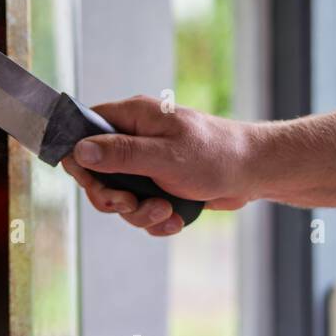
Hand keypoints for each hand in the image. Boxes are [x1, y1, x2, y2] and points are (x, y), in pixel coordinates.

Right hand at [61, 96, 254, 236]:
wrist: (255, 173)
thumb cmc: (216, 155)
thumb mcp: (164, 156)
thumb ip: (121, 154)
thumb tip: (80, 150)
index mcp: (133, 117)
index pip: (84, 130)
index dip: (80, 159)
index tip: (92, 183)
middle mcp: (135, 137)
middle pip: (97, 172)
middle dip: (113, 197)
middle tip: (132, 204)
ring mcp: (146, 162)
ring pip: (119, 195)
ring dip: (138, 213)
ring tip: (165, 212)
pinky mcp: (158, 183)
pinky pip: (140, 206)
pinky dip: (154, 218)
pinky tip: (174, 218)